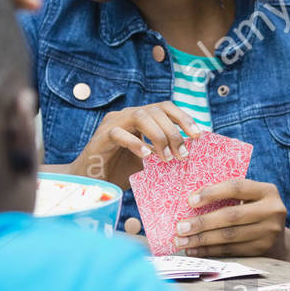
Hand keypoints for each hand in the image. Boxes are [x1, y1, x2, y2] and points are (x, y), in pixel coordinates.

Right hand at [70, 102, 201, 187]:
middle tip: (183, 154)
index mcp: (139, 118)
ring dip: (158, 136)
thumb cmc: (119, 171)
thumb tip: (190, 153)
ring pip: (139, 116)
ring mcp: (112, 123)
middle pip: (155, 110)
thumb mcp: (148, 161)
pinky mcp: (100, 137)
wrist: (91, 182)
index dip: (183, 118)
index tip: (198, 136)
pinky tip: (146, 157)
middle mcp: (126, 115)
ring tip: (167, 157)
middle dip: (174, 131)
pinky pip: (119, 133)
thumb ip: (163, 152)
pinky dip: (135, 143)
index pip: (165, 107)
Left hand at [175, 178, 289, 257]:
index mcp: (267, 191)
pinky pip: (230, 251)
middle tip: (180, 227)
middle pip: (231, 216)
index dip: (212, 193)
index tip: (190, 201)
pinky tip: (195, 250)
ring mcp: (269, 233)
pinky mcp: (262, 251)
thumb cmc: (253, 212)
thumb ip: (229, 196)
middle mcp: (272, 211)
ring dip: (202, 240)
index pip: (237, 187)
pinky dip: (209, 251)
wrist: (278, 239)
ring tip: (182, 241)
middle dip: (202, 222)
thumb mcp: (251, 198)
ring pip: (229, 236)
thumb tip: (190, 201)